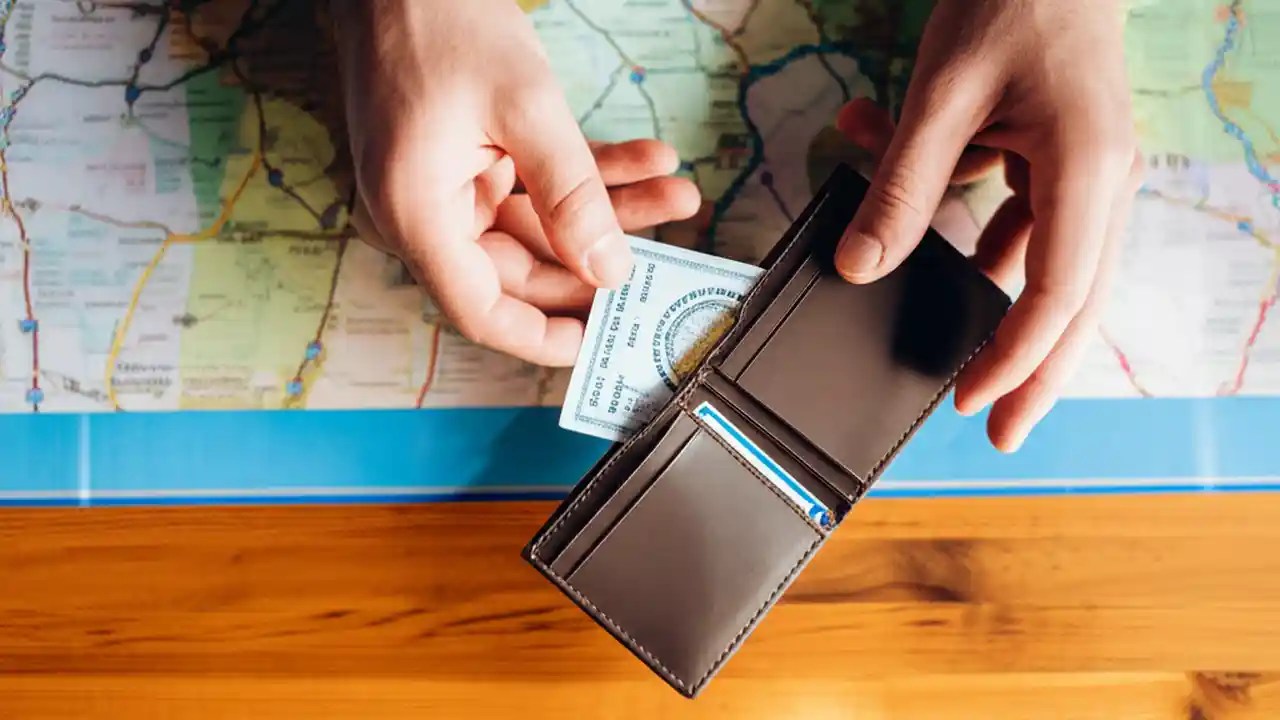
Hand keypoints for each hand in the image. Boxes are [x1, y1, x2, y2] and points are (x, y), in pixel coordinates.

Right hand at [332, 0, 699, 365]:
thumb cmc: (434, 18)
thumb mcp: (524, 108)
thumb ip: (571, 196)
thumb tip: (608, 268)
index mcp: (417, 214)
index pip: (480, 309)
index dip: (541, 336)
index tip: (598, 342)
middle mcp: (425, 211)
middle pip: (522, 267)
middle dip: (599, 256)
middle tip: (665, 252)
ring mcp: (446, 185)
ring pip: (540, 223)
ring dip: (609, 208)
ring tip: (675, 192)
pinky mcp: (466, 160)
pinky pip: (532, 184)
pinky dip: (587, 175)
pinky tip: (644, 161)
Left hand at [833, 0, 1143, 451]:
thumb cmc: (1009, 2)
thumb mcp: (940, 97)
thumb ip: (899, 185)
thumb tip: (861, 266)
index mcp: (1087, 170)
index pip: (1058, 293)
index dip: (1014, 356)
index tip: (969, 399)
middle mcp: (1103, 182)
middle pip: (1075, 302)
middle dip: (1036, 372)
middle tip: (1000, 433)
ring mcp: (1090, 173)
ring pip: (1051, 270)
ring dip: (1000, 309)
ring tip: (959, 363)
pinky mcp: (1065, 162)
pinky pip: (1027, 223)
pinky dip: (977, 238)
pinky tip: (931, 242)